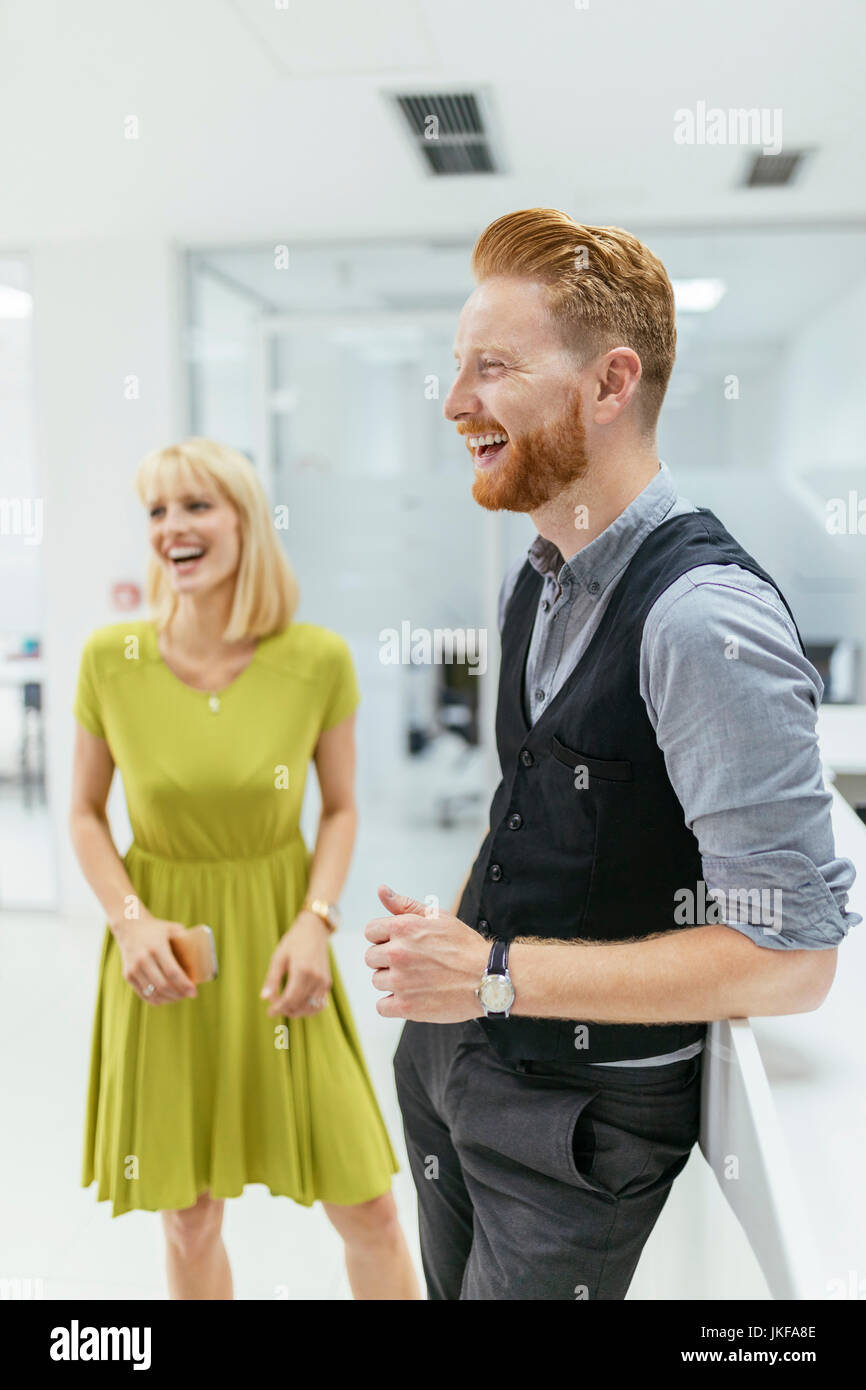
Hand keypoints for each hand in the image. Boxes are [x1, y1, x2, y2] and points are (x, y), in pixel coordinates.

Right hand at [114, 913, 196, 1004]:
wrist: (129, 926)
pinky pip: (143, 994)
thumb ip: (187, 939)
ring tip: (179, 997)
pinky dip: (156, 1000)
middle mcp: (143, 959)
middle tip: (188, 995)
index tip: (194, 992)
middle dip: (179, 994)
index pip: (172, 972)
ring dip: (168, 998)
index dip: (184, 985)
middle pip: (163, 985)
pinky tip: (166, 998)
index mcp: (156, 947)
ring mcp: (134, 968)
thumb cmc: (156, 929)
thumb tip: (203, 953)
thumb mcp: (172, 929)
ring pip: (153, 992)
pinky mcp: (128, 975)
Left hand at [261, 911, 331, 1017]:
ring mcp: (324, 981)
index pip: (290, 999)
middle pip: (300, 1005)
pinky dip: (308, 1008)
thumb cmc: (294, 941)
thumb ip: (272, 979)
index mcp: (302, 970)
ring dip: (297, 1011)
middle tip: (274, 1005)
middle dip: (285, 1009)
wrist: (314, 930)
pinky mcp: (328, 983)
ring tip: (285, 1006)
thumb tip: (264, 998)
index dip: (278, 1008)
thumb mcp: (278, 957)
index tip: (269, 1011)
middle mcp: (316, 978)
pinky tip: (298, 1004)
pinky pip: (319, 1004)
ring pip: (311, 1008)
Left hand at [364, 885, 488, 1021]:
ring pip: (377, 981)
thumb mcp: (437, 916)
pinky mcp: (406, 1007)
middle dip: (388, 960)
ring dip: (392, 982)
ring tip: (418, 979)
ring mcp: (400, 981)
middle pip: (371, 958)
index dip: (385, 938)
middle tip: (413, 963)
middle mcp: (397, 953)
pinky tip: (413, 997)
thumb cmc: (464, 946)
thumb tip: (382, 890)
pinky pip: (382, 1006)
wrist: (488, 977)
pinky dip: (394, 1004)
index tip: (401, 944)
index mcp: (402, 928)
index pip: (371, 932)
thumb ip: (404, 905)